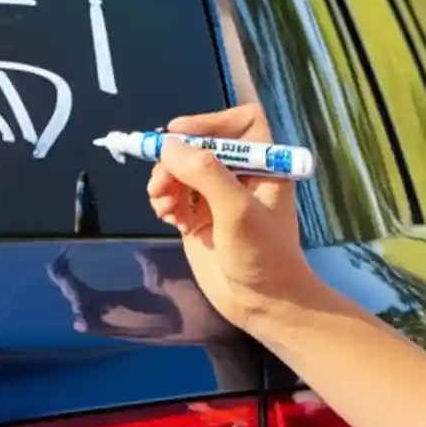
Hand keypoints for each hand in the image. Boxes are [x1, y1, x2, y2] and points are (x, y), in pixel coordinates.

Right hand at [145, 104, 318, 330]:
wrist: (263, 306)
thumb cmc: (263, 256)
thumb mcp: (237, 211)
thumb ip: (205, 173)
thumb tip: (167, 146)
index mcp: (264, 164)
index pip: (241, 121)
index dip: (211, 121)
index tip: (182, 135)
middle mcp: (240, 174)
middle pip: (199, 144)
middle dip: (176, 158)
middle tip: (161, 181)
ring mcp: (217, 196)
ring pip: (180, 168)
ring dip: (164, 180)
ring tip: (163, 205)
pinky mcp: (198, 217)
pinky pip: (173, 193)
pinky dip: (163, 199)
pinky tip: (166, 216)